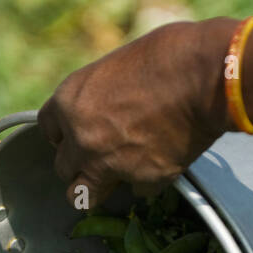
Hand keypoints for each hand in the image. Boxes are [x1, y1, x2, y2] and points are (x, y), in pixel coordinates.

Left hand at [37, 17, 236, 210]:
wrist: (205, 76)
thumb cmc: (167, 56)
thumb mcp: (116, 67)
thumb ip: (100, 96)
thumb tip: (104, 109)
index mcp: (69, 102)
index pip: (48, 131)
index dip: (66, 134)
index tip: (79, 135)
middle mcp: (82, 138)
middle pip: (63, 169)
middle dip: (82, 164)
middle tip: (103, 157)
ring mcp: (110, 164)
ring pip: (85, 196)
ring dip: (98, 188)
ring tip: (116, 179)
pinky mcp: (144, 180)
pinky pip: (138, 192)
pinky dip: (148, 181)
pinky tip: (162, 162)